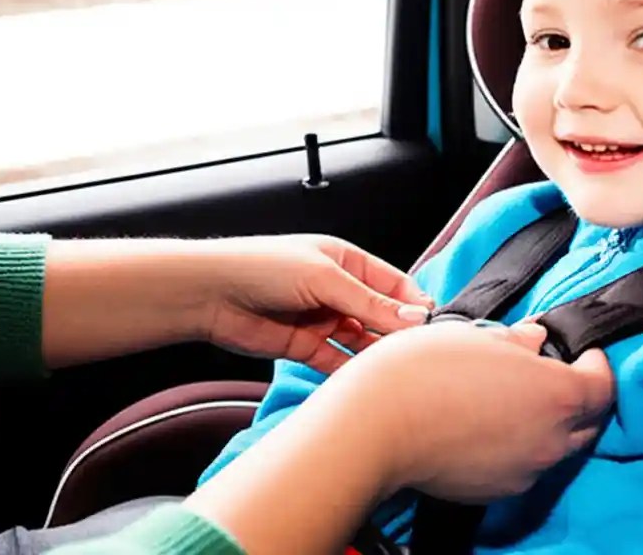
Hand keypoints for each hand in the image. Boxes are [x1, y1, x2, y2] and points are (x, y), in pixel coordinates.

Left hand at [41, 235, 430, 370]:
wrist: (209, 294)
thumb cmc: (259, 267)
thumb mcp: (324, 278)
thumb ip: (371, 303)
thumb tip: (415, 316)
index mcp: (347, 261)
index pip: (395, 285)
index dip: (415, 306)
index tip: (434, 328)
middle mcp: (338, 290)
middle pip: (382, 316)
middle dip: (399, 334)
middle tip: (418, 355)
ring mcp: (322, 319)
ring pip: (362, 342)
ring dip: (377, 355)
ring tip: (395, 371)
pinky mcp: (305, 346)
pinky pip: (338, 362)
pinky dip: (352, 372)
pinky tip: (367, 381)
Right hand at [312, 320, 615, 501]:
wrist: (375, 426)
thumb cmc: (422, 370)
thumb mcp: (475, 336)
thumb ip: (517, 341)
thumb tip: (534, 341)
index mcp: (556, 394)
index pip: (603, 384)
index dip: (595, 362)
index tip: (579, 350)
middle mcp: (551, 439)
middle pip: (586, 420)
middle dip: (576, 395)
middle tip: (548, 371)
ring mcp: (525, 470)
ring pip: (552, 445)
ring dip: (542, 421)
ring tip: (506, 396)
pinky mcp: (496, 489)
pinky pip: (520, 465)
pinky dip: (514, 444)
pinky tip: (481, 423)